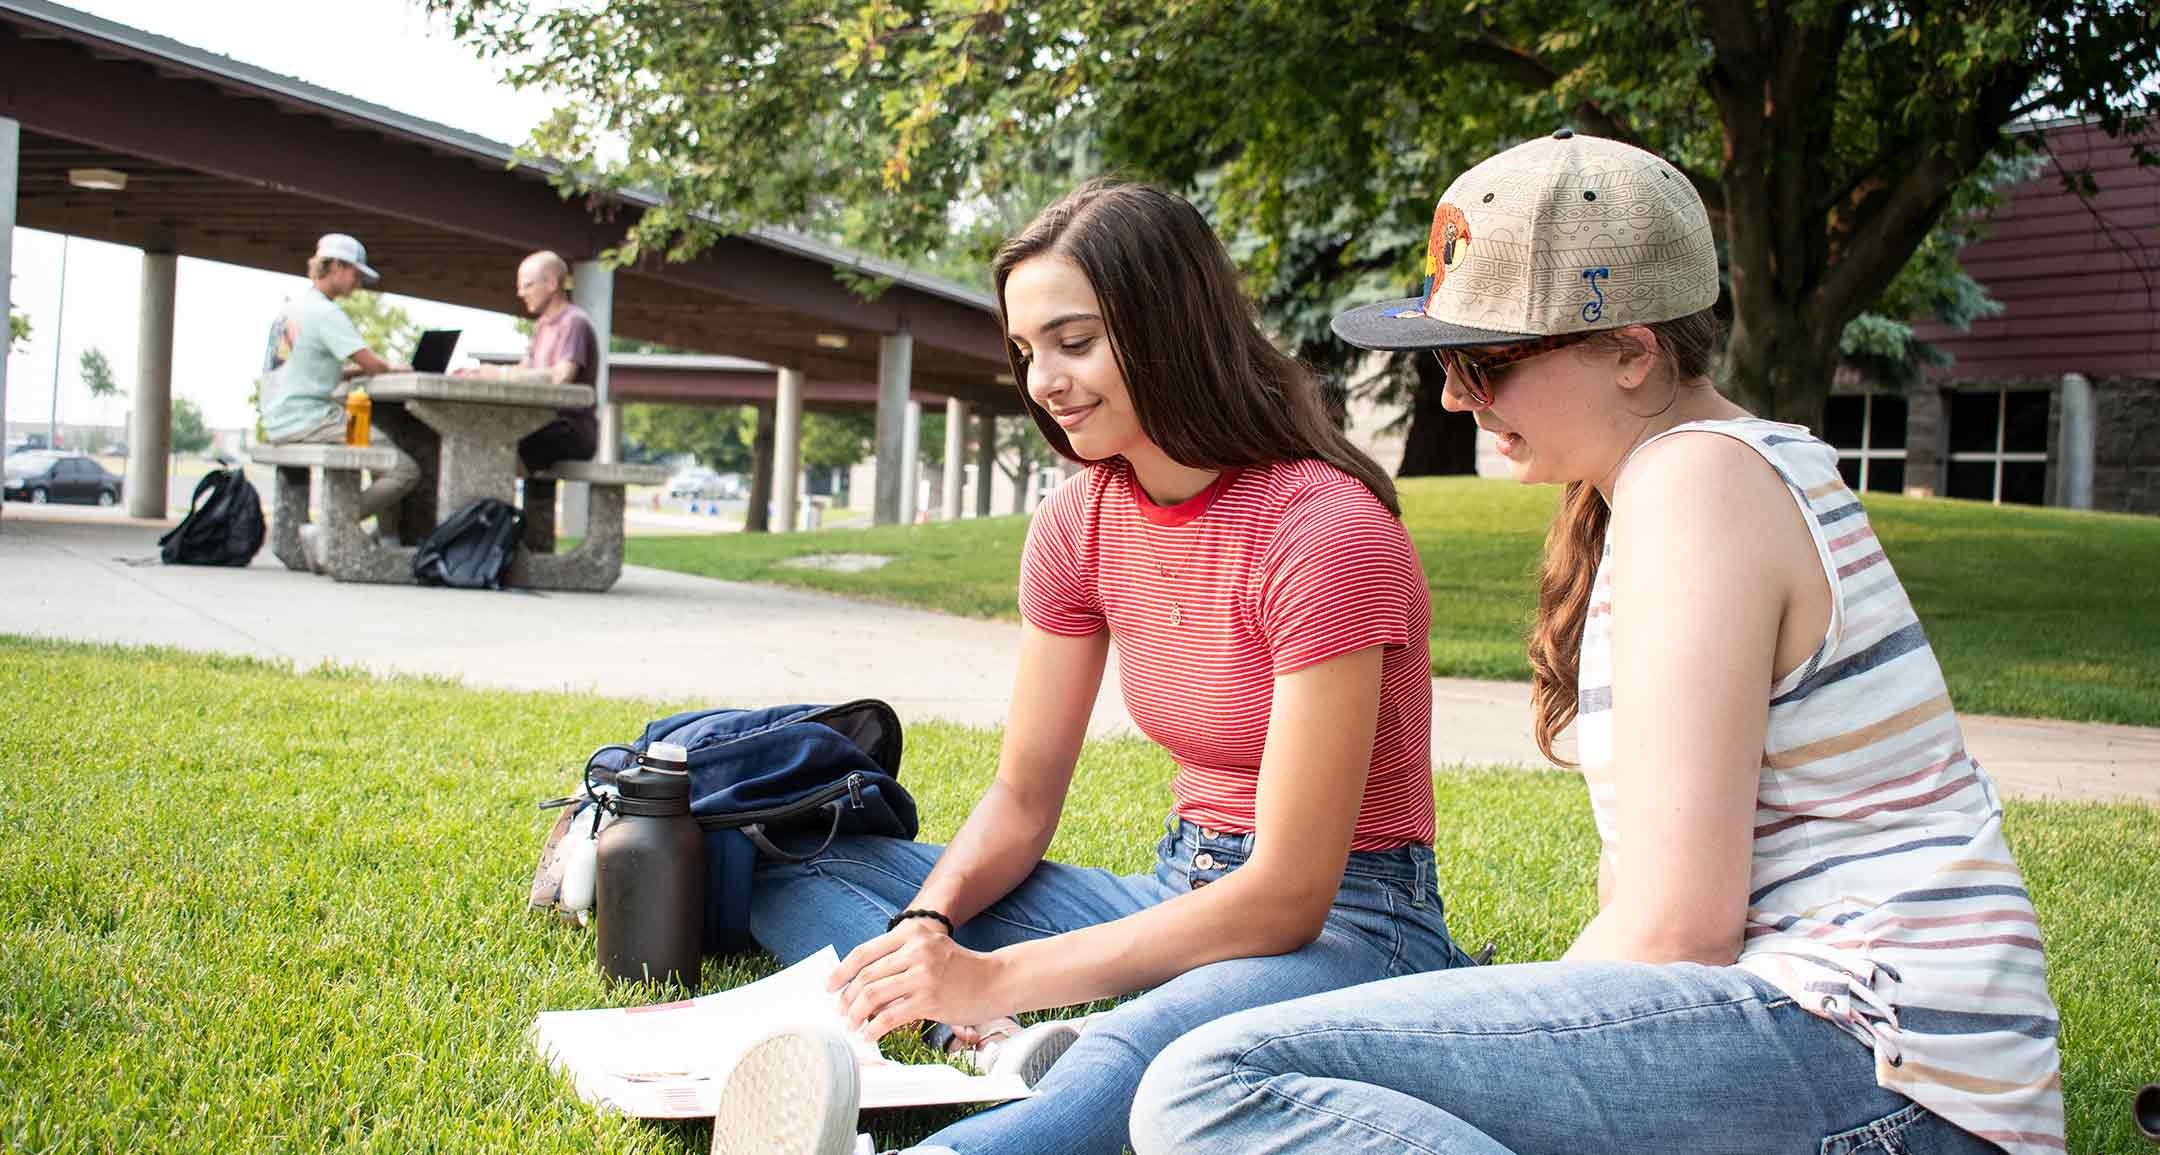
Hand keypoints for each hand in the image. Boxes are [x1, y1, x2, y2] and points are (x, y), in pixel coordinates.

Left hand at [828, 919, 1010, 1040]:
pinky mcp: (929, 999)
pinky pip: (889, 1017)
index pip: (864, 952)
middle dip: (847, 998)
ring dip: (856, 1014)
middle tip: (842, 1012)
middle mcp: (916, 950)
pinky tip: (871, 1035)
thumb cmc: (958, 968)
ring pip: (872, 996)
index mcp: (911, 934)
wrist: (995, 980)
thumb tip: (859, 983)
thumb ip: (898, 958)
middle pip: (865, 975)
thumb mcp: (928, 949)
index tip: (830, 986)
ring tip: (854, 1025)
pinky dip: (874, 1029)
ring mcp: (922, 974)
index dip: (841, 971)